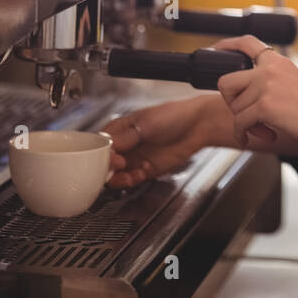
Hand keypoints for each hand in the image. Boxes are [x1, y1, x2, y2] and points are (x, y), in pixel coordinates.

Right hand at [100, 95, 216, 188]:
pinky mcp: (145, 170)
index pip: (100, 143)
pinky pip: (130, 180)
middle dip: (108, 167)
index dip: (101, 152)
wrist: (197, 127)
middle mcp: (125, 144)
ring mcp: (135, 158)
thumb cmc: (173, 116)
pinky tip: (138, 175)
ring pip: (115, 174)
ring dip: (118, 177)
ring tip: (128, 174)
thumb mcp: (146, 123)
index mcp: (120, 128)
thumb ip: (126, 137)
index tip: (110, 156)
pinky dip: (130, 181)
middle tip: (120, 165)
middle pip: (105, 161)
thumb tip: (108, 146)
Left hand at [211, 35, 297, 153]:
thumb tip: (254, 97)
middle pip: (227, 81)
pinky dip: (246, 134)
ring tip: (266, 130)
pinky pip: (240, 123)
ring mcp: (266, 86)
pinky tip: (262, 137)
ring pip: (235, 107)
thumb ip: (275, 83)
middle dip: (232, 102)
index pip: (246, 42)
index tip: (215, 51)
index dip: (226, 46)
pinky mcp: (265, 106)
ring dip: (246, 123)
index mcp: (279, 62)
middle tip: (247, 114)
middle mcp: (270, 69)